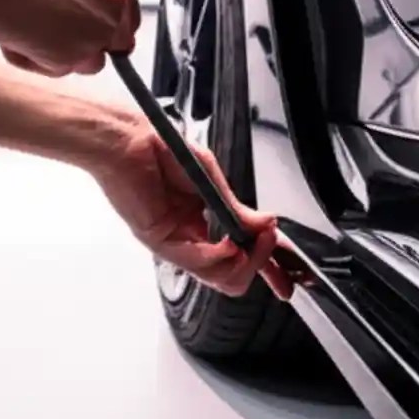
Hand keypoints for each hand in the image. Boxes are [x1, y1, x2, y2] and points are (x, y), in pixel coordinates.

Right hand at [0, 0, 141, 76]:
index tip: (74, 21)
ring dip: (60, 52)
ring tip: (21, 25)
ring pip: (90, 59)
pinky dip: (36, 60)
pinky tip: (13, 33)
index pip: (122, 7)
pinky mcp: (79, 52)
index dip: (95, 18)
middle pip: (115, 38)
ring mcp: (102, 25)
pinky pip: (61, 70)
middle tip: (43, 28)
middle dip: (84, 39)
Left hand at [91, 123, 294, 299]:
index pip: (239, 256)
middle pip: (231, 275)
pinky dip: (221, 257)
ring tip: (256, 242)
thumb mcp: (214, 181)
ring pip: (218, 276)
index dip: (267, 269)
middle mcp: (189, 238)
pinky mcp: (160, 242)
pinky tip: (230, 245)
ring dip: (246, 261)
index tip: (287, 278)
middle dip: (260, 265)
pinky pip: (197, 262)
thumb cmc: (162, 150)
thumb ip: (239, 211)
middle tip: (270, 244)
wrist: (130, 140)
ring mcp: (175, 243)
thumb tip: (266, 226)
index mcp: (202, 224)